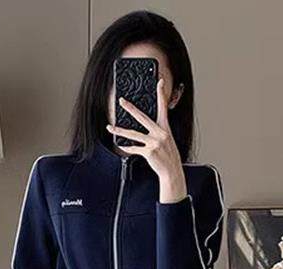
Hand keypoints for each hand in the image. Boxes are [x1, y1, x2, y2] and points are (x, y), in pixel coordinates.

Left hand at [107, 78, 186, 203]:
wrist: (171, 171)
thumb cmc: (168, 155)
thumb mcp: (167, 139)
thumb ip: (157, 131)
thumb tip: (144, 126)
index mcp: (165, 127)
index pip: (163, 107)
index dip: (161, 94)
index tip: (160, 82)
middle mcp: (160, 133)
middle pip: (142, 117)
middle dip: (130, 108)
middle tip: (122, 101)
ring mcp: (154, 142)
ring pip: (133, 134)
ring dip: (119, 131)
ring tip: (110, 127)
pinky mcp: (149, 152)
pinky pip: (134, 148)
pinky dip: (128, 148)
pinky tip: (122, 146)